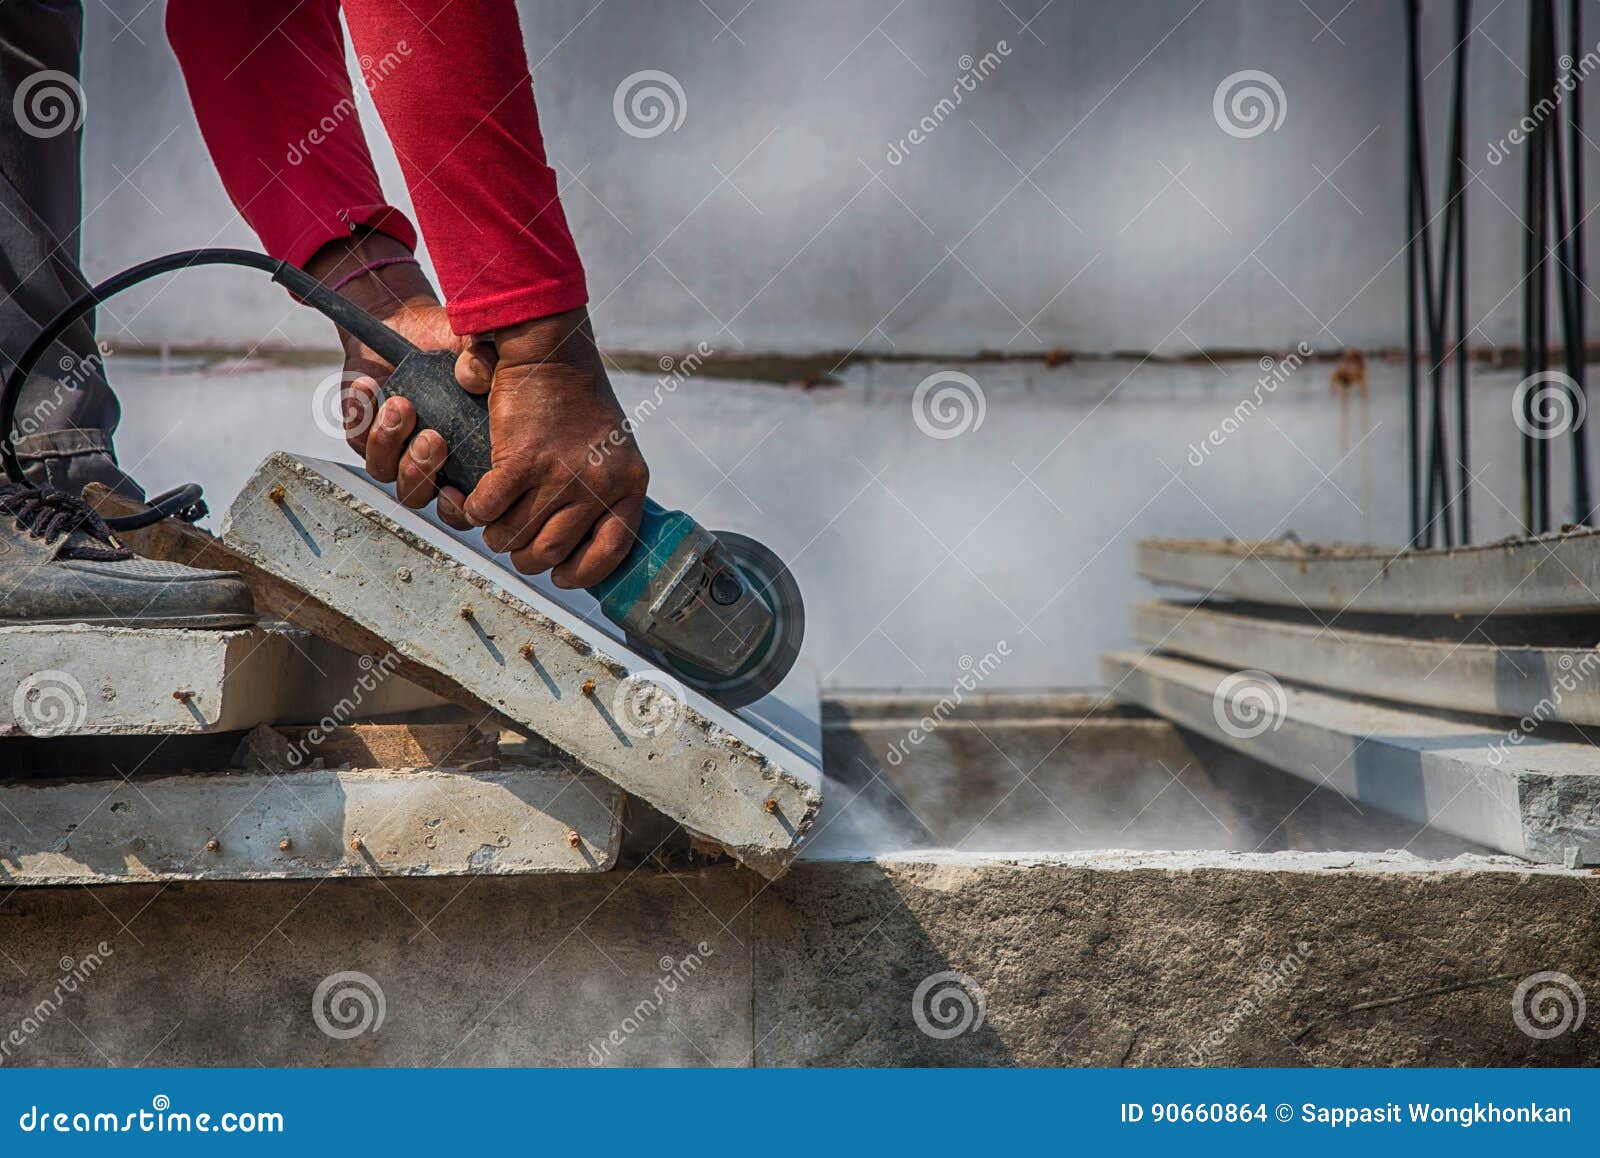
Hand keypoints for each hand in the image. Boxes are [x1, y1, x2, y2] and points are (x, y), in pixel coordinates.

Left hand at [307, 232, 494, 527]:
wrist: (409, 324)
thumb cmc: (450, 349)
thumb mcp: (478, 355)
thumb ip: (486, 366)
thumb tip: (475, 378)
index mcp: (462, 461)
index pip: (461, 507)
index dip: (457, 508)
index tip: (454, 489)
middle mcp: (427, 464)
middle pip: (417, 494)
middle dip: (420, 471)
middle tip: (432, 438)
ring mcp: (392, 451)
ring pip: (383, 471)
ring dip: (389, 443)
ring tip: (400, 405)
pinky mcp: (361, 432)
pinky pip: (357, 437)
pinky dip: (362, 414)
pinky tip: (370, 387)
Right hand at [462, 308, 648, 587]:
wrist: (553, 352)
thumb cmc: (578, 400)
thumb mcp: (613, 448)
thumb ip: (605, 489)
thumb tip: (585, 542)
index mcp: (629, 484)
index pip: (611, 551)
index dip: (581, 573)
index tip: (561, 576)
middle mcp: (600, 485)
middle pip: (553, 550)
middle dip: (526, 557)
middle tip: (515, 544)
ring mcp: (562, 475)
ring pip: (516, 536)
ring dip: (496, 536)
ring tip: (492, 525)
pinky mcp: (522, 461)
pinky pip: (488, 509)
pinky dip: (474, 510)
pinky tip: (473, 501)